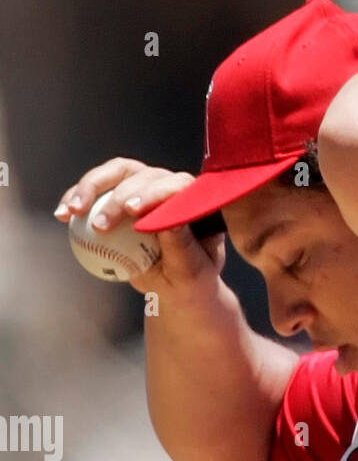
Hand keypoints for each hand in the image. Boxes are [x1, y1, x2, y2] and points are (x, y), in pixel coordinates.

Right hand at [54, 158, 225, 295]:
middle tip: (99, 226)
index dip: (153, 194)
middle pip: (140, 176)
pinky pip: (94, 191)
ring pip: (113, 174)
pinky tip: (62, 215)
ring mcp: (142, 186)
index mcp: (193, 200)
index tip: (132, 212)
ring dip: (88, 189)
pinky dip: (75, 199)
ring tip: (72, 213)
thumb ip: (182, 247)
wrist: (175, 286)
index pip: (176, 186)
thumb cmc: (190, 281)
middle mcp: (168, 185)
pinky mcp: (118, 193)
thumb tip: (168, 223)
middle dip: (116, 197)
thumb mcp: (191, 272)